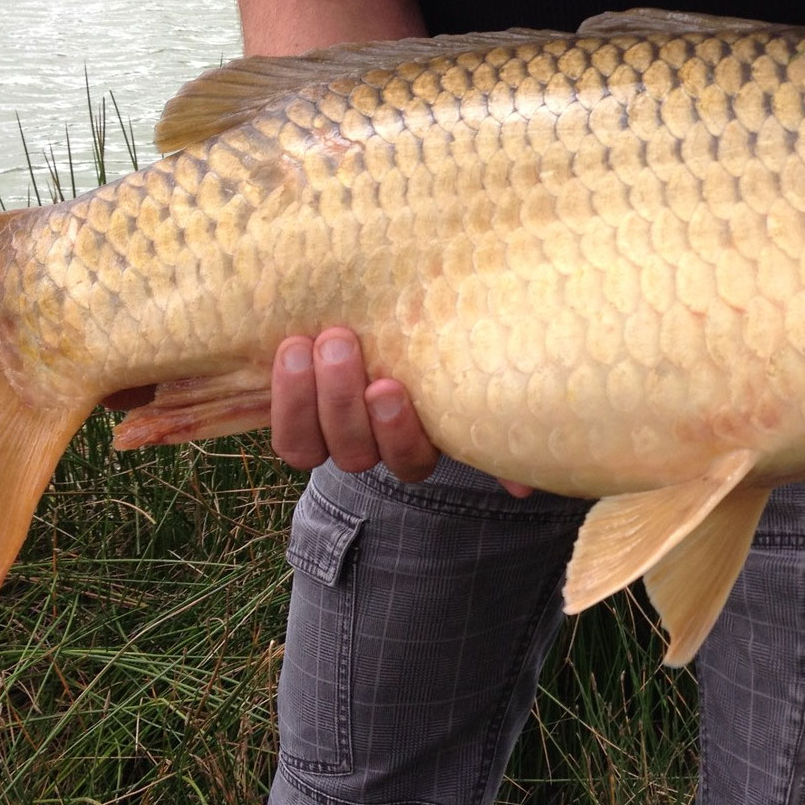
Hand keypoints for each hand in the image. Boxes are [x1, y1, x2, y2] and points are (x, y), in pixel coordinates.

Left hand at [269, 328, 533, 495]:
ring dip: (303, 397)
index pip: (409, 460)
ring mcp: (325, 434)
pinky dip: (280, 393)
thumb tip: (525, 485)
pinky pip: (279, 426)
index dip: (397, 432)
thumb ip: (491, 416)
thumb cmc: (433, 336)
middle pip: (352, 453)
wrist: (375, 319)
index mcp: (418, 443)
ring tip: (309, 343)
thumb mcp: (463, 366)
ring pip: (307, 447)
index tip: (390, 385)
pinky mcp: (290, 415)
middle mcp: (370, 448)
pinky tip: (289, 347)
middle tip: (342, 342)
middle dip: (343, 401)